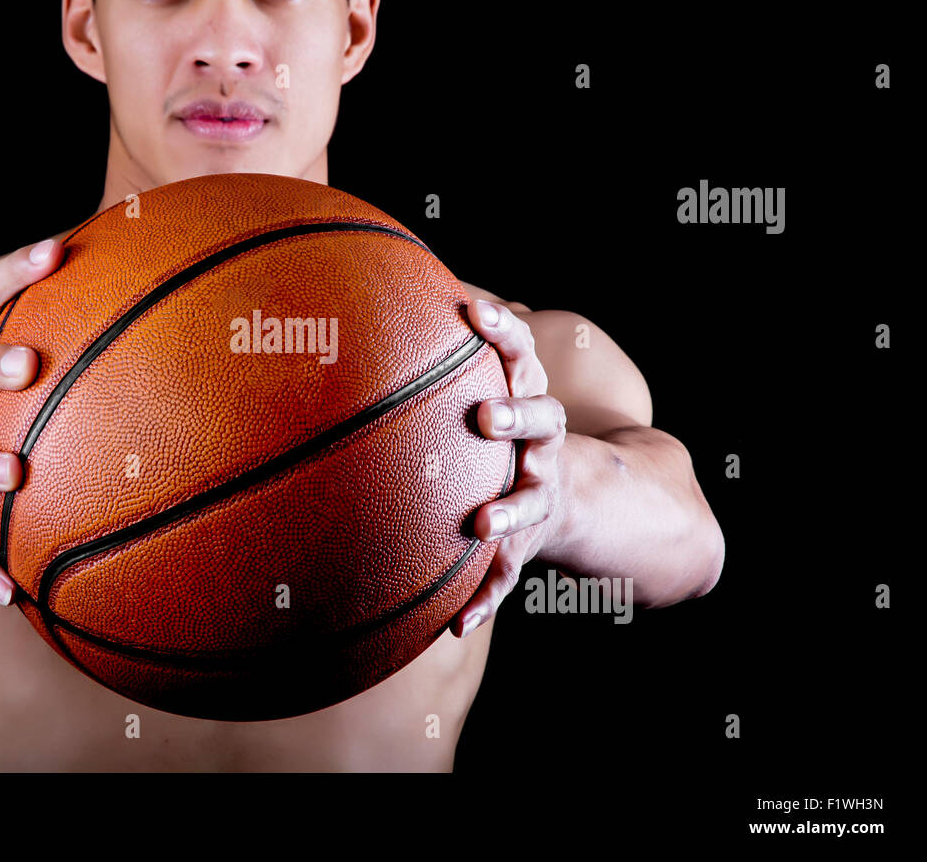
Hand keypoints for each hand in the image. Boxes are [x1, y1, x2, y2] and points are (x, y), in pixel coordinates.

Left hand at [452, 299, 567, 636]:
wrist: (556, 500)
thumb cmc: (493, 438)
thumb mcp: (485, 397)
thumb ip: (440, 364)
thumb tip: (370, 300)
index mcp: (524, 402)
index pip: (523, 357)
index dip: (505, 331)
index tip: (475, 309)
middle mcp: (541, 446)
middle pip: (542, 422)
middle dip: (517, 418)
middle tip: (487, 415)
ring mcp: (538, 495)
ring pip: (532, 501)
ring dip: (510, 511)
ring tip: (482, 525)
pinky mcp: (526, 547)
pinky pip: (505, 578)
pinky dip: (483, 601)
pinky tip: (455, 625)